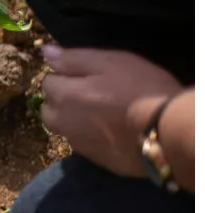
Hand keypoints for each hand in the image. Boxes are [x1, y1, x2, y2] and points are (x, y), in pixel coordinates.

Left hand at [40, 44, 183, 177]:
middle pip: (49, 110)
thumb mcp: (109, 62)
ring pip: (64, 129)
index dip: (65, 76)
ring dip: (72, 120)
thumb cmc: (140, 89)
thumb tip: (45, 51)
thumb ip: (73, 59)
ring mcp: (79, 144)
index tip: (85, 75)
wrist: (168, 132)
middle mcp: (64, 123)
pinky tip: (110, 131)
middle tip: (89, 94)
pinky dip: (90, 137)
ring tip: (99, 113)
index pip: (47, 82)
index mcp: (64, 96)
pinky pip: (84, 145)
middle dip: (61, 101)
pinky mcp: (97, 161)